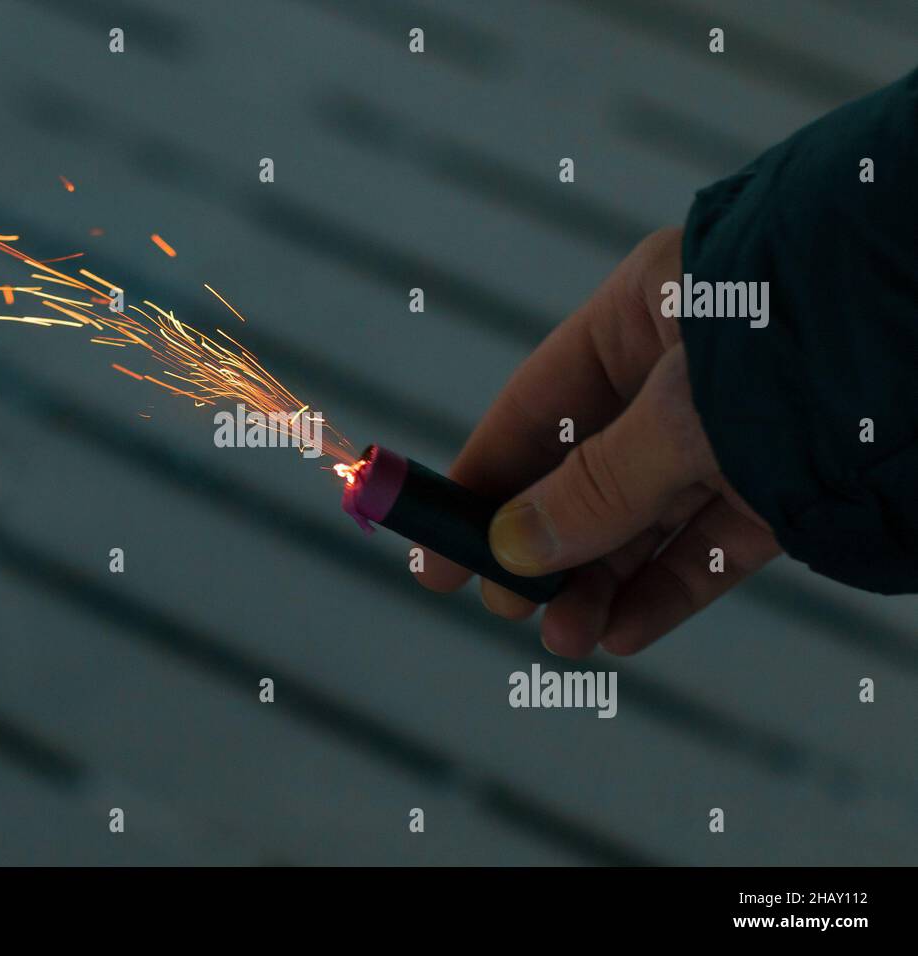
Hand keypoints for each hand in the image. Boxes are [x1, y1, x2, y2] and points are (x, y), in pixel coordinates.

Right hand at [417, 228, 781, 656]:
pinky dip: (667, 590)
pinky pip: (711, 545)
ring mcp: (734, 432)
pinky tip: (621, 633)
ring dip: (601, 582)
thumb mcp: (682, 414)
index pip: (534, 410)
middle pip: (584, 474)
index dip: (479, 480)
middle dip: (545, 547)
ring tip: (563, 639)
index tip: (433, 547)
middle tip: (508, 605)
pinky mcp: (787, 483)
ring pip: (645, 518)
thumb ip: (594, 487)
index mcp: (641, 319)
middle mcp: (681, 376)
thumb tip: (507, 550)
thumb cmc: (807, 337)